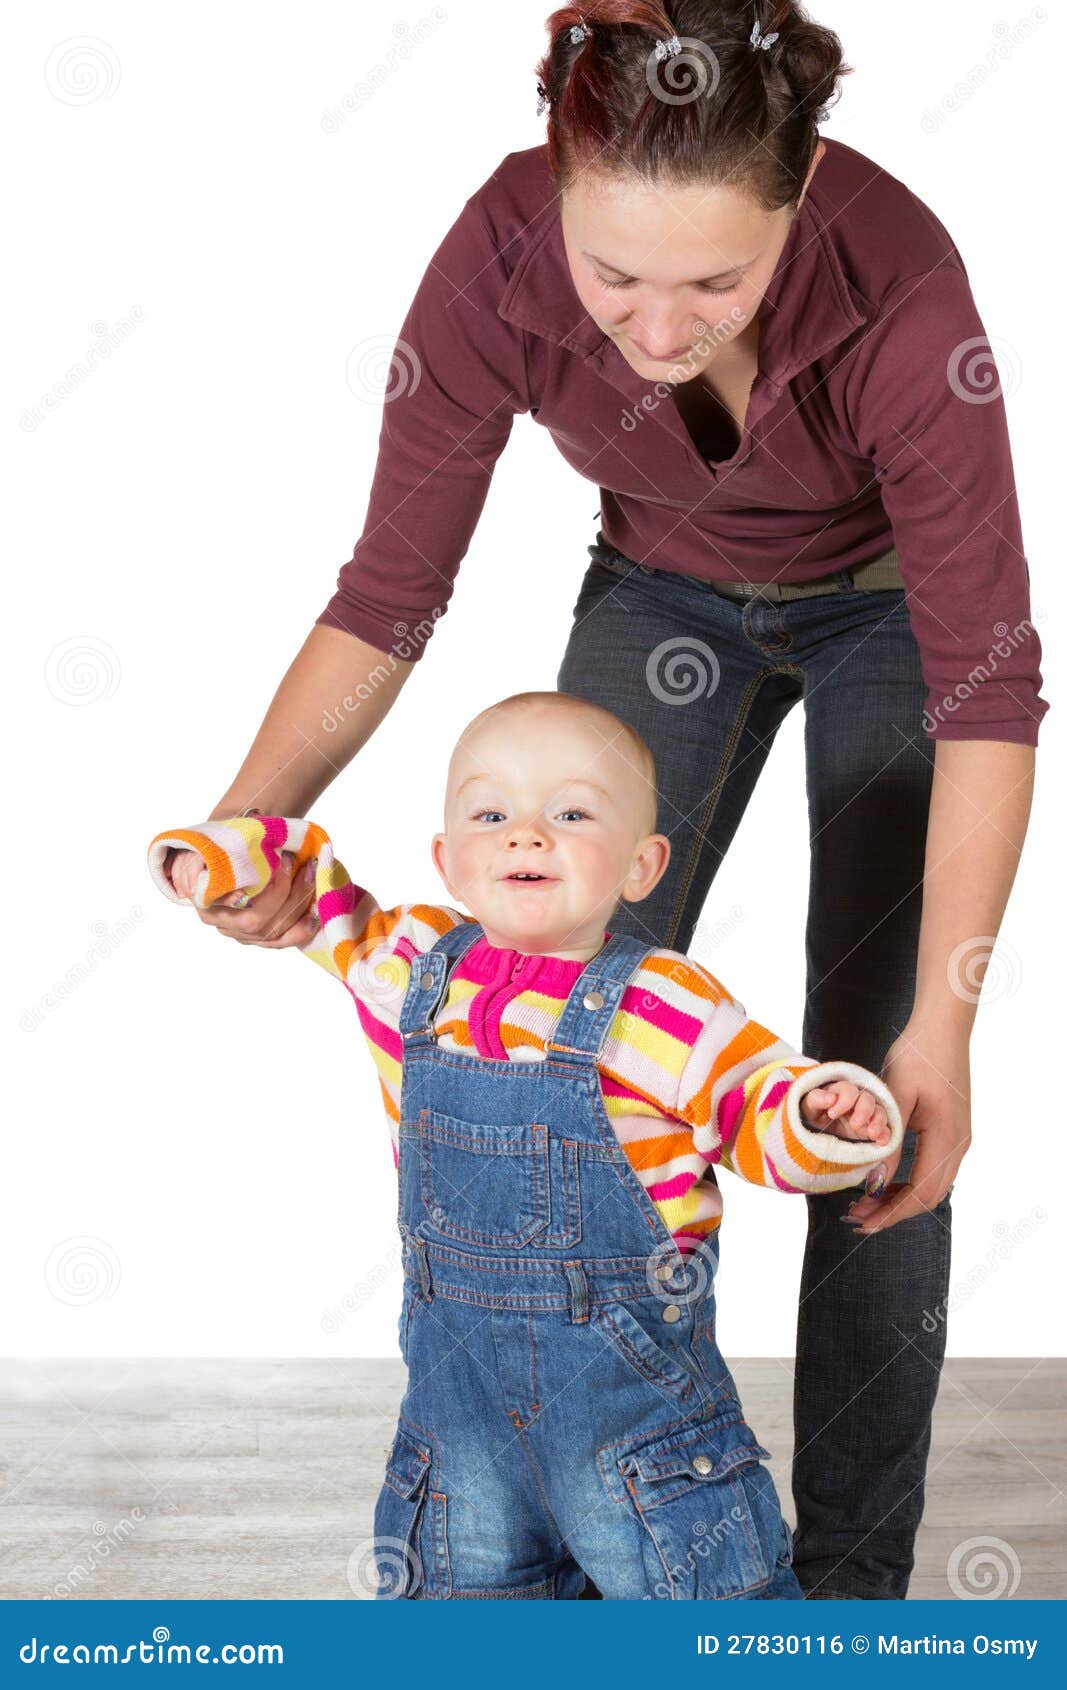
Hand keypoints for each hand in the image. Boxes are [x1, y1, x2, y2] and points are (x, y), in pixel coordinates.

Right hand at [165, 844, 318, 948]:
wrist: (232, 851)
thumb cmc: (229, 841)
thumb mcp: (223, 833)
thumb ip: (235, 830)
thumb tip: (256, 817)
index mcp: (203, 893)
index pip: (228, 900)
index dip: (258, 886)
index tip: (282, 859)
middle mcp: (218, 919)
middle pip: (255, 920)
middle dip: (285, 892)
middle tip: (301, 863)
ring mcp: (237, 932)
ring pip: (270, 932)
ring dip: (297, 906)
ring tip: (311, 879)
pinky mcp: (255, 938)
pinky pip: (278, 942)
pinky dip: (299, 930)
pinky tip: (315, 915)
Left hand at [800, 1080, 890, 1144]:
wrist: (817, 1134)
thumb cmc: (813, 1116)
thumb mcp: (808, 1107)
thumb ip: (816, 1099)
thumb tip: (831, 1098)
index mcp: (840, 1093)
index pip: (849, 1090)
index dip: (844, 1101)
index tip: (832, 1114)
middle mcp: (856, 1102)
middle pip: (867, 1099)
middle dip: (864, 1111)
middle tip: (854, 1124)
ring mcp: (867, 1116)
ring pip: (879, 1112)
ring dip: (878, 1121)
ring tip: (871, 1133)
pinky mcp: (873, 1130)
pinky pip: (886, 1129)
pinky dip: (886, 1134)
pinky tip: (881, 1142)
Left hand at [845, 1019, 971, 1234]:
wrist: (943, 1024)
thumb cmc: (919, 1052)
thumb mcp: (896, 1095)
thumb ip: (887, 1140)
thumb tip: (875, 1182)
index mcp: (947, 1139)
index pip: (920, 1193)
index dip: (891, 1212)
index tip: (862, 1222)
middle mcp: (959, 1145)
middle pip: (929, 1197)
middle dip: (894, 1212)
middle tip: (858, 1218)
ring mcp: (960, 1138)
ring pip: (933, 1185)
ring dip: (901, 1199)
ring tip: (867, 1203)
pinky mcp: (954, 1130)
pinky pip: (934, 1169)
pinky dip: (910, 1182)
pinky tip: (886, 1180)